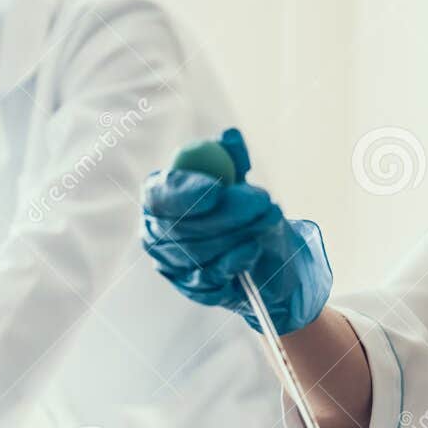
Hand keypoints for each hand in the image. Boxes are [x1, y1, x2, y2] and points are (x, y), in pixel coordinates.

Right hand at [141, 128, 331, 335]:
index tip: (219, 189)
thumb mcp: (240, 179)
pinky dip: (236, 261)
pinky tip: (254, 248)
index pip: (161, 195)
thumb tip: (230, 139)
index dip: (186, 192)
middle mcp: (155, 233)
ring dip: (241, 234)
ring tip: (271, 217)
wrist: (260, 251)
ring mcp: (171, 265)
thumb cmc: (241, 208)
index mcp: (158, 198)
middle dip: (227, 213)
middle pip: (182, 227)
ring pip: (200, 252)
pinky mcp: (191, 289)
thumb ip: (233, 158)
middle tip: (261, 200)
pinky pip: (211, 278)